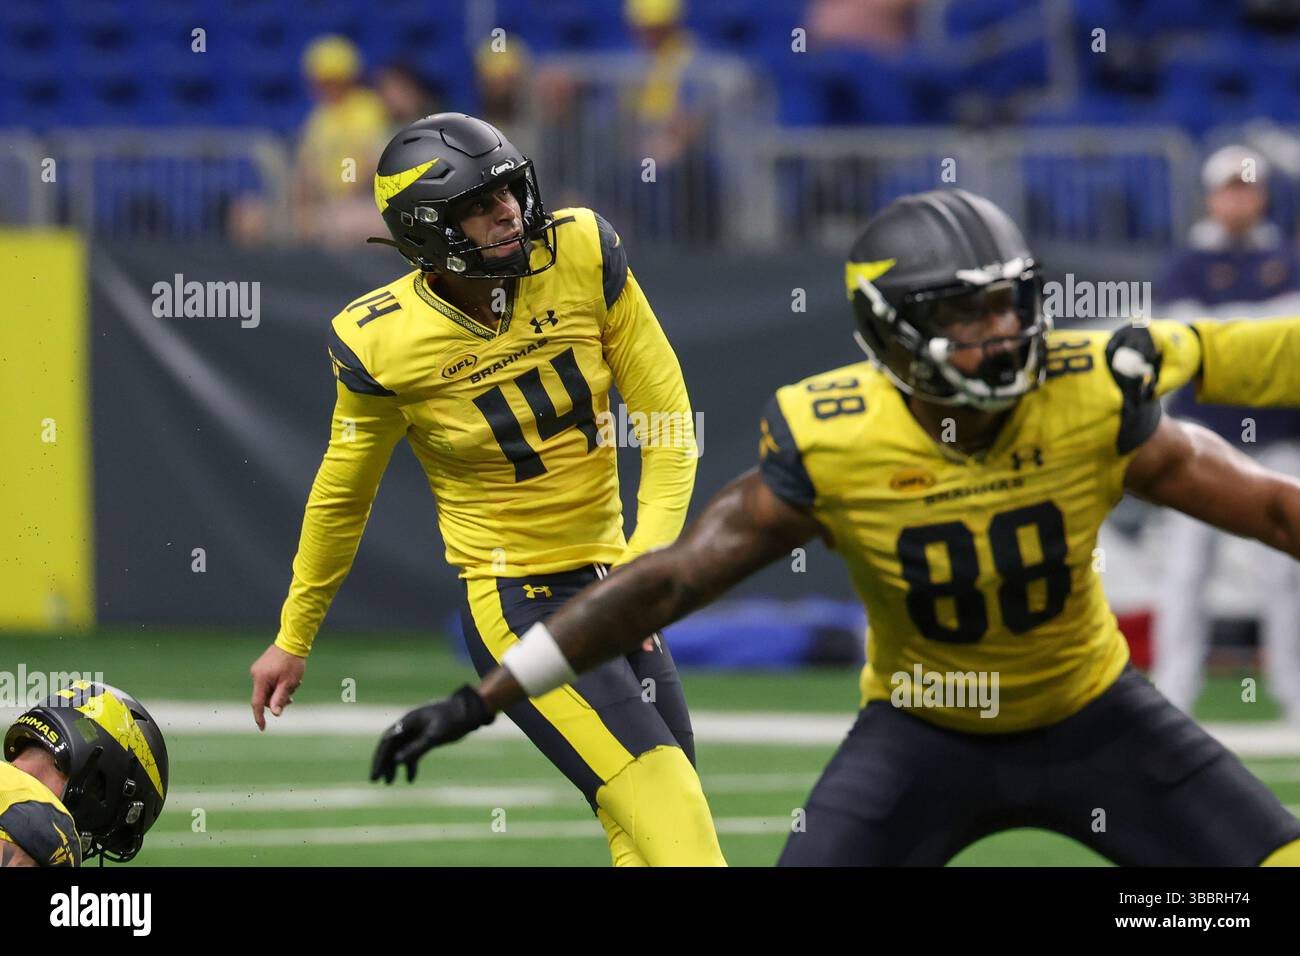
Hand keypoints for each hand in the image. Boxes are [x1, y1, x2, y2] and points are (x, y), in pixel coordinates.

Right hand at [250, 644, 306, 730]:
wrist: (293, 642)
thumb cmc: (293, 662)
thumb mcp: (289, 683)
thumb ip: (280, 698)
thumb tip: (275, 714)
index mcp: (260, 679)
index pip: (257, 703)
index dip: (259, 717)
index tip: (263, 728)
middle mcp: (255, 674)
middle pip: (263, 696)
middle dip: (276, 700)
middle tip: (291, 699)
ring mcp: (258, 669)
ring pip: (267, 689)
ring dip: (279, 691)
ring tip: (294, 685)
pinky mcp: (262, 666)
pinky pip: (268, 681)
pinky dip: (277, 684)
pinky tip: (289, 679)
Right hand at [370, 685, 494, 783]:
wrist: (470, 711)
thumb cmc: (453, 719)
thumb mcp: (434, 735)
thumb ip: (416, 748)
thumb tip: (397, 761)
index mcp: (408, 721)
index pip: (387, 741)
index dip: (380, 757)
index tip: (376, 774)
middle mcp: (410, 726)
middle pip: (391, 746)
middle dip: (383, 763)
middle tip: (376, 780)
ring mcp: (419, 731)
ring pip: (401, 749)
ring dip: (394, 765)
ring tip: (389, 782)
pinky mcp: (428, 736)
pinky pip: (414, 752)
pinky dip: (411, 764)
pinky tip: (410, 779)